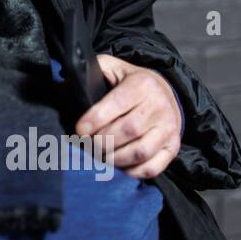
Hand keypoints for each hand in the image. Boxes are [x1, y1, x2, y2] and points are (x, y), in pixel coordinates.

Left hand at [73, 55, 182, 179]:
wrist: (165, 92)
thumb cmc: (131, 82)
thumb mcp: (113, 68)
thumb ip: (92, 72)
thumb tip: (67, 86)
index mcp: (143, 85)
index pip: (118, 103)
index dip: (96, 119)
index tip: (79, 129)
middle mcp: (159, 107)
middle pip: (128, 130)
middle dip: (102, 141)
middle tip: (87, 144)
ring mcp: (169, 129)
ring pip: (140, 151)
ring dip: (114, 158)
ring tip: (99, 155)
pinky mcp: (173, 147)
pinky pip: (153, 167)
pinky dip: (132, 172)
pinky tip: (117, 166)